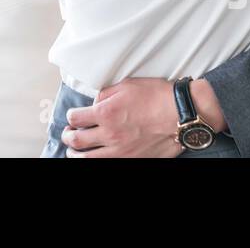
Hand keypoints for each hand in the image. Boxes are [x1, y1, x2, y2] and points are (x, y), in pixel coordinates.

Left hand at [60, 77, 226, 156]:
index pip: (75, 118)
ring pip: (87, 158)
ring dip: (77, 154)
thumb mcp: (126, 85)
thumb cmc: (157, 97)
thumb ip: (105, 94)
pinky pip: (107, 164)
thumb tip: (95, 101)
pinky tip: (95, 157)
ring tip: (75, 151)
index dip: (71, 116)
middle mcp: (110, 133)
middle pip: (76, 140)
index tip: (73, 116)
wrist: (181, 114)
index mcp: (106, 112)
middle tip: (68, 134)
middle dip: (68, 137)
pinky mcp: (132, 159)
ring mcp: (120, 150)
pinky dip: (96, 161)